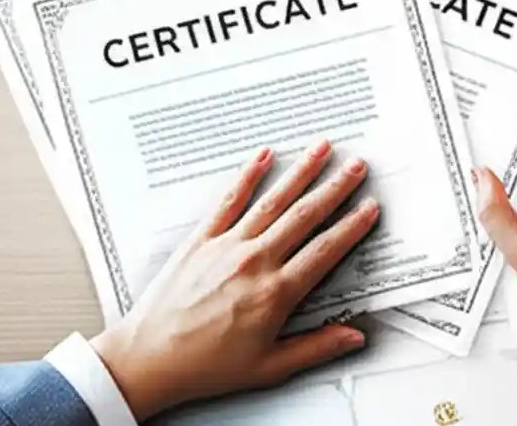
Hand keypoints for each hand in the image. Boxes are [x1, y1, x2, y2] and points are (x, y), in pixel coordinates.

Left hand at [90, 141, 378, 419]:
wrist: (148, 359)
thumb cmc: (204, 365)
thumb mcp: (269, 367)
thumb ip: (317, 347)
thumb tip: (353, 337)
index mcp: (275, 294)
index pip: (326, 250)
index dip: (353, 226)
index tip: (369, 208)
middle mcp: (254, 262)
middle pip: (306, 216)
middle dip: (336, 187)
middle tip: (356, 167)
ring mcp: (227, 247)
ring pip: (274, 200)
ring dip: (301, 171)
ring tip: (321, 149)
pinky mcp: (201, 240)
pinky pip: (228, 201)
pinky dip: (247, 176)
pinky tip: (263, 157)